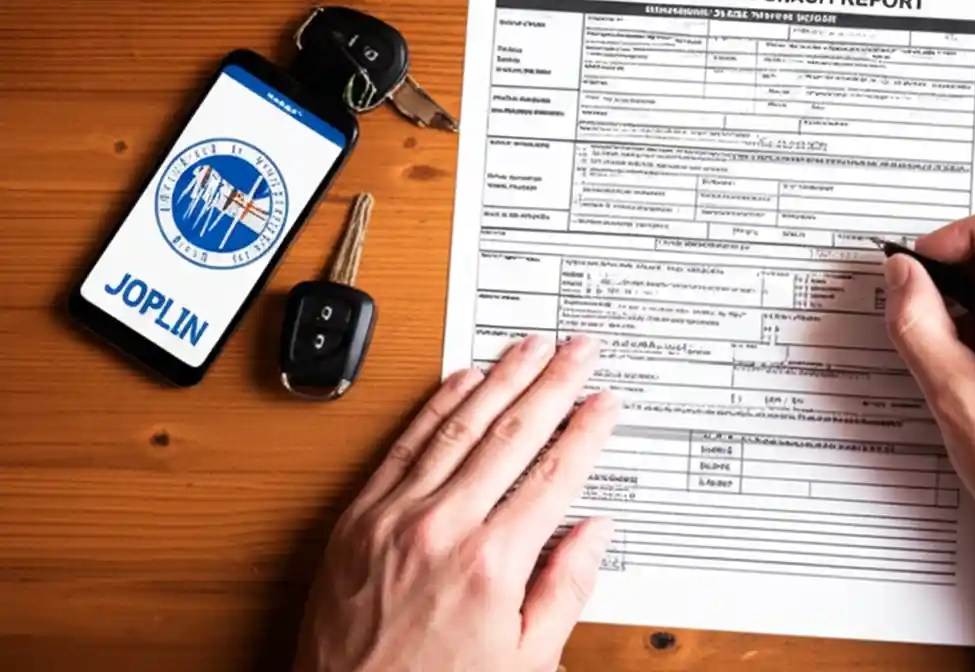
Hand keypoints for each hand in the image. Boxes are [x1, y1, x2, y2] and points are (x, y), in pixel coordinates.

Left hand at [294, 334, 618, 671]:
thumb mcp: (525, 663)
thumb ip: (566, 590)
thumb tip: (593, 531)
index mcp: (492, 565)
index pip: (555, 476)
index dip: (586, 431)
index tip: (605, 403)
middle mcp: (442, 529)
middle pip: (512, 435)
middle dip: (553, 383)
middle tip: (579, 349)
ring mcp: (394, 517)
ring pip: (459, 426)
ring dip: (500, 378)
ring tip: (530, 346)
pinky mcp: (357, 519)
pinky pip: (404, 445)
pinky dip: (437, 406)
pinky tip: (463, 379)